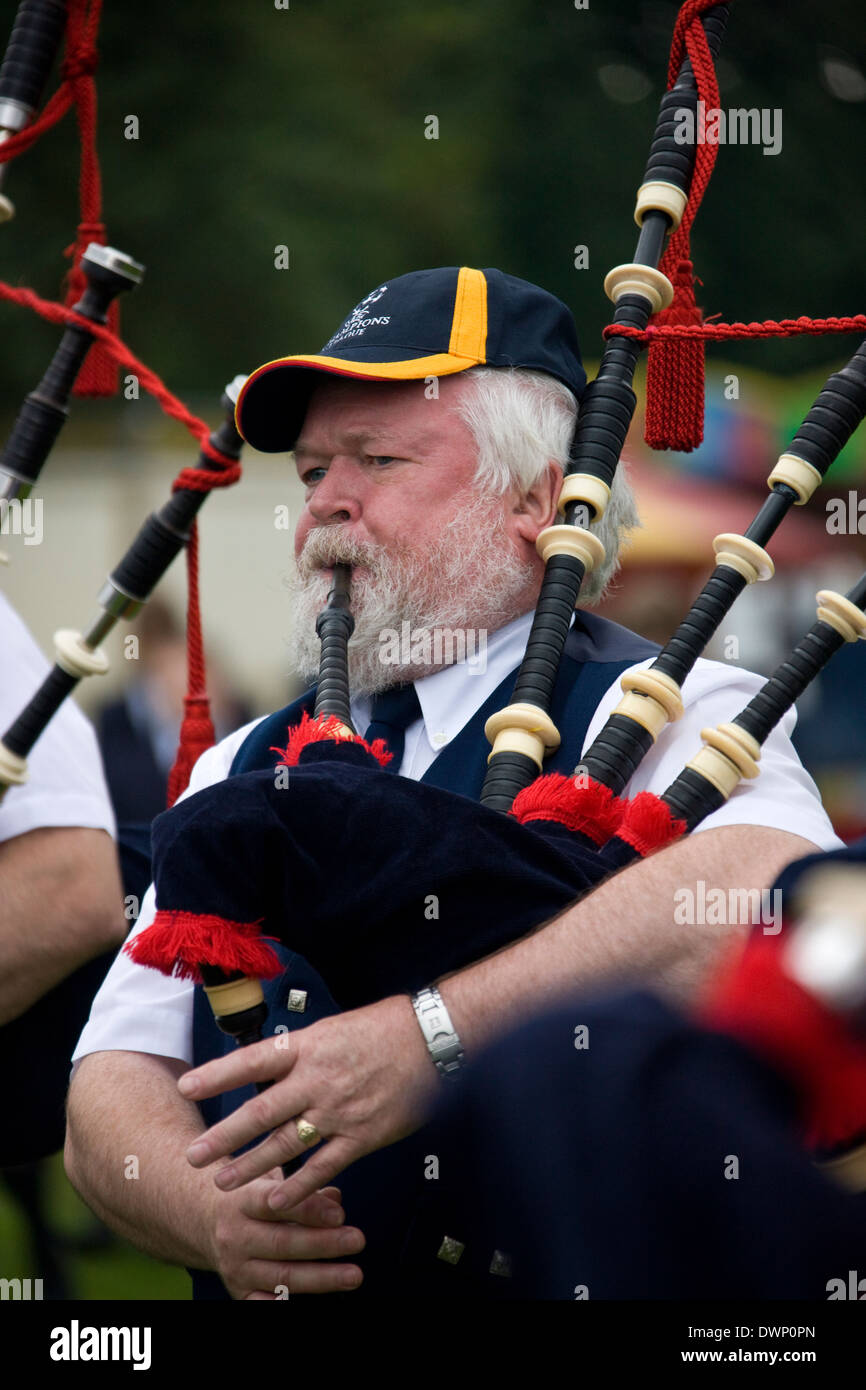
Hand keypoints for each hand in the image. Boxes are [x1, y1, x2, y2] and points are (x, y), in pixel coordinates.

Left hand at [180, 995, 437, 1210]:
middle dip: (224, 1136)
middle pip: (261, 1111)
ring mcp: (338, 1110)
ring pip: (285, 1143)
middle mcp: (317, 1079)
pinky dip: (299, 1186)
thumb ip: (302, 1052)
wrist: (432, 1039)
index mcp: (307, 1046)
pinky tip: (277, 1198)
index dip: (218, 1075)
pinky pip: (324, 1167)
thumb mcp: (333, 1029)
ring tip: (224, 1181)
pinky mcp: (361, 1135)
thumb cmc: (385, 1028)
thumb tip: (272, 1068)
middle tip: (194, 1154)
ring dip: (251, 1165)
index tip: (188, 1087)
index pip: (252, 1060)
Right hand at [206, 1171, 365, 1299]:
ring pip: (281, 1276)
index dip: (309, 1209)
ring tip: (354, 1275)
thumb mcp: (271, 1183)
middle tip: (358, 1240)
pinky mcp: (238, 1292)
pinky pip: (263, 1304)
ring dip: (321, 1277)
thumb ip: (303, 1187)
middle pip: (282, 1242)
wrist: (205, 1221)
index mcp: (243, 1201)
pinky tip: (316, 1302)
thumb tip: (336, 1198)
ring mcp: (236, 1267)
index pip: (277, 1204)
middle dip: (323, 1243)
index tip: (340, 1214)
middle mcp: (235, 1235)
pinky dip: (286, 1305)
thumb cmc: (254, 1198)